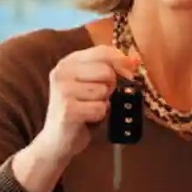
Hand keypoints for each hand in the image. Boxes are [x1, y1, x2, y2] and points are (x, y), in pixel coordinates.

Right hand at [34, 44, 140, 164]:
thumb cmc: (80, 110)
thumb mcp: (93, 84)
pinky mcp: (68, 110)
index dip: (121, 61)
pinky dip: (99, 116)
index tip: (129, 72)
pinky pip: (100, 108)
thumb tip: (135, 59)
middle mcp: (62, 72)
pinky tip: (86, 119)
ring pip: (104, 90)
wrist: (56, 141)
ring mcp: (63, 91)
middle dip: (110, 87)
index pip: (102, 51)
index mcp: (69, 62)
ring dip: (103, 103)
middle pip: (106, 71)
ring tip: (89, 108)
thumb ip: (111, 68)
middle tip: (98, 98)